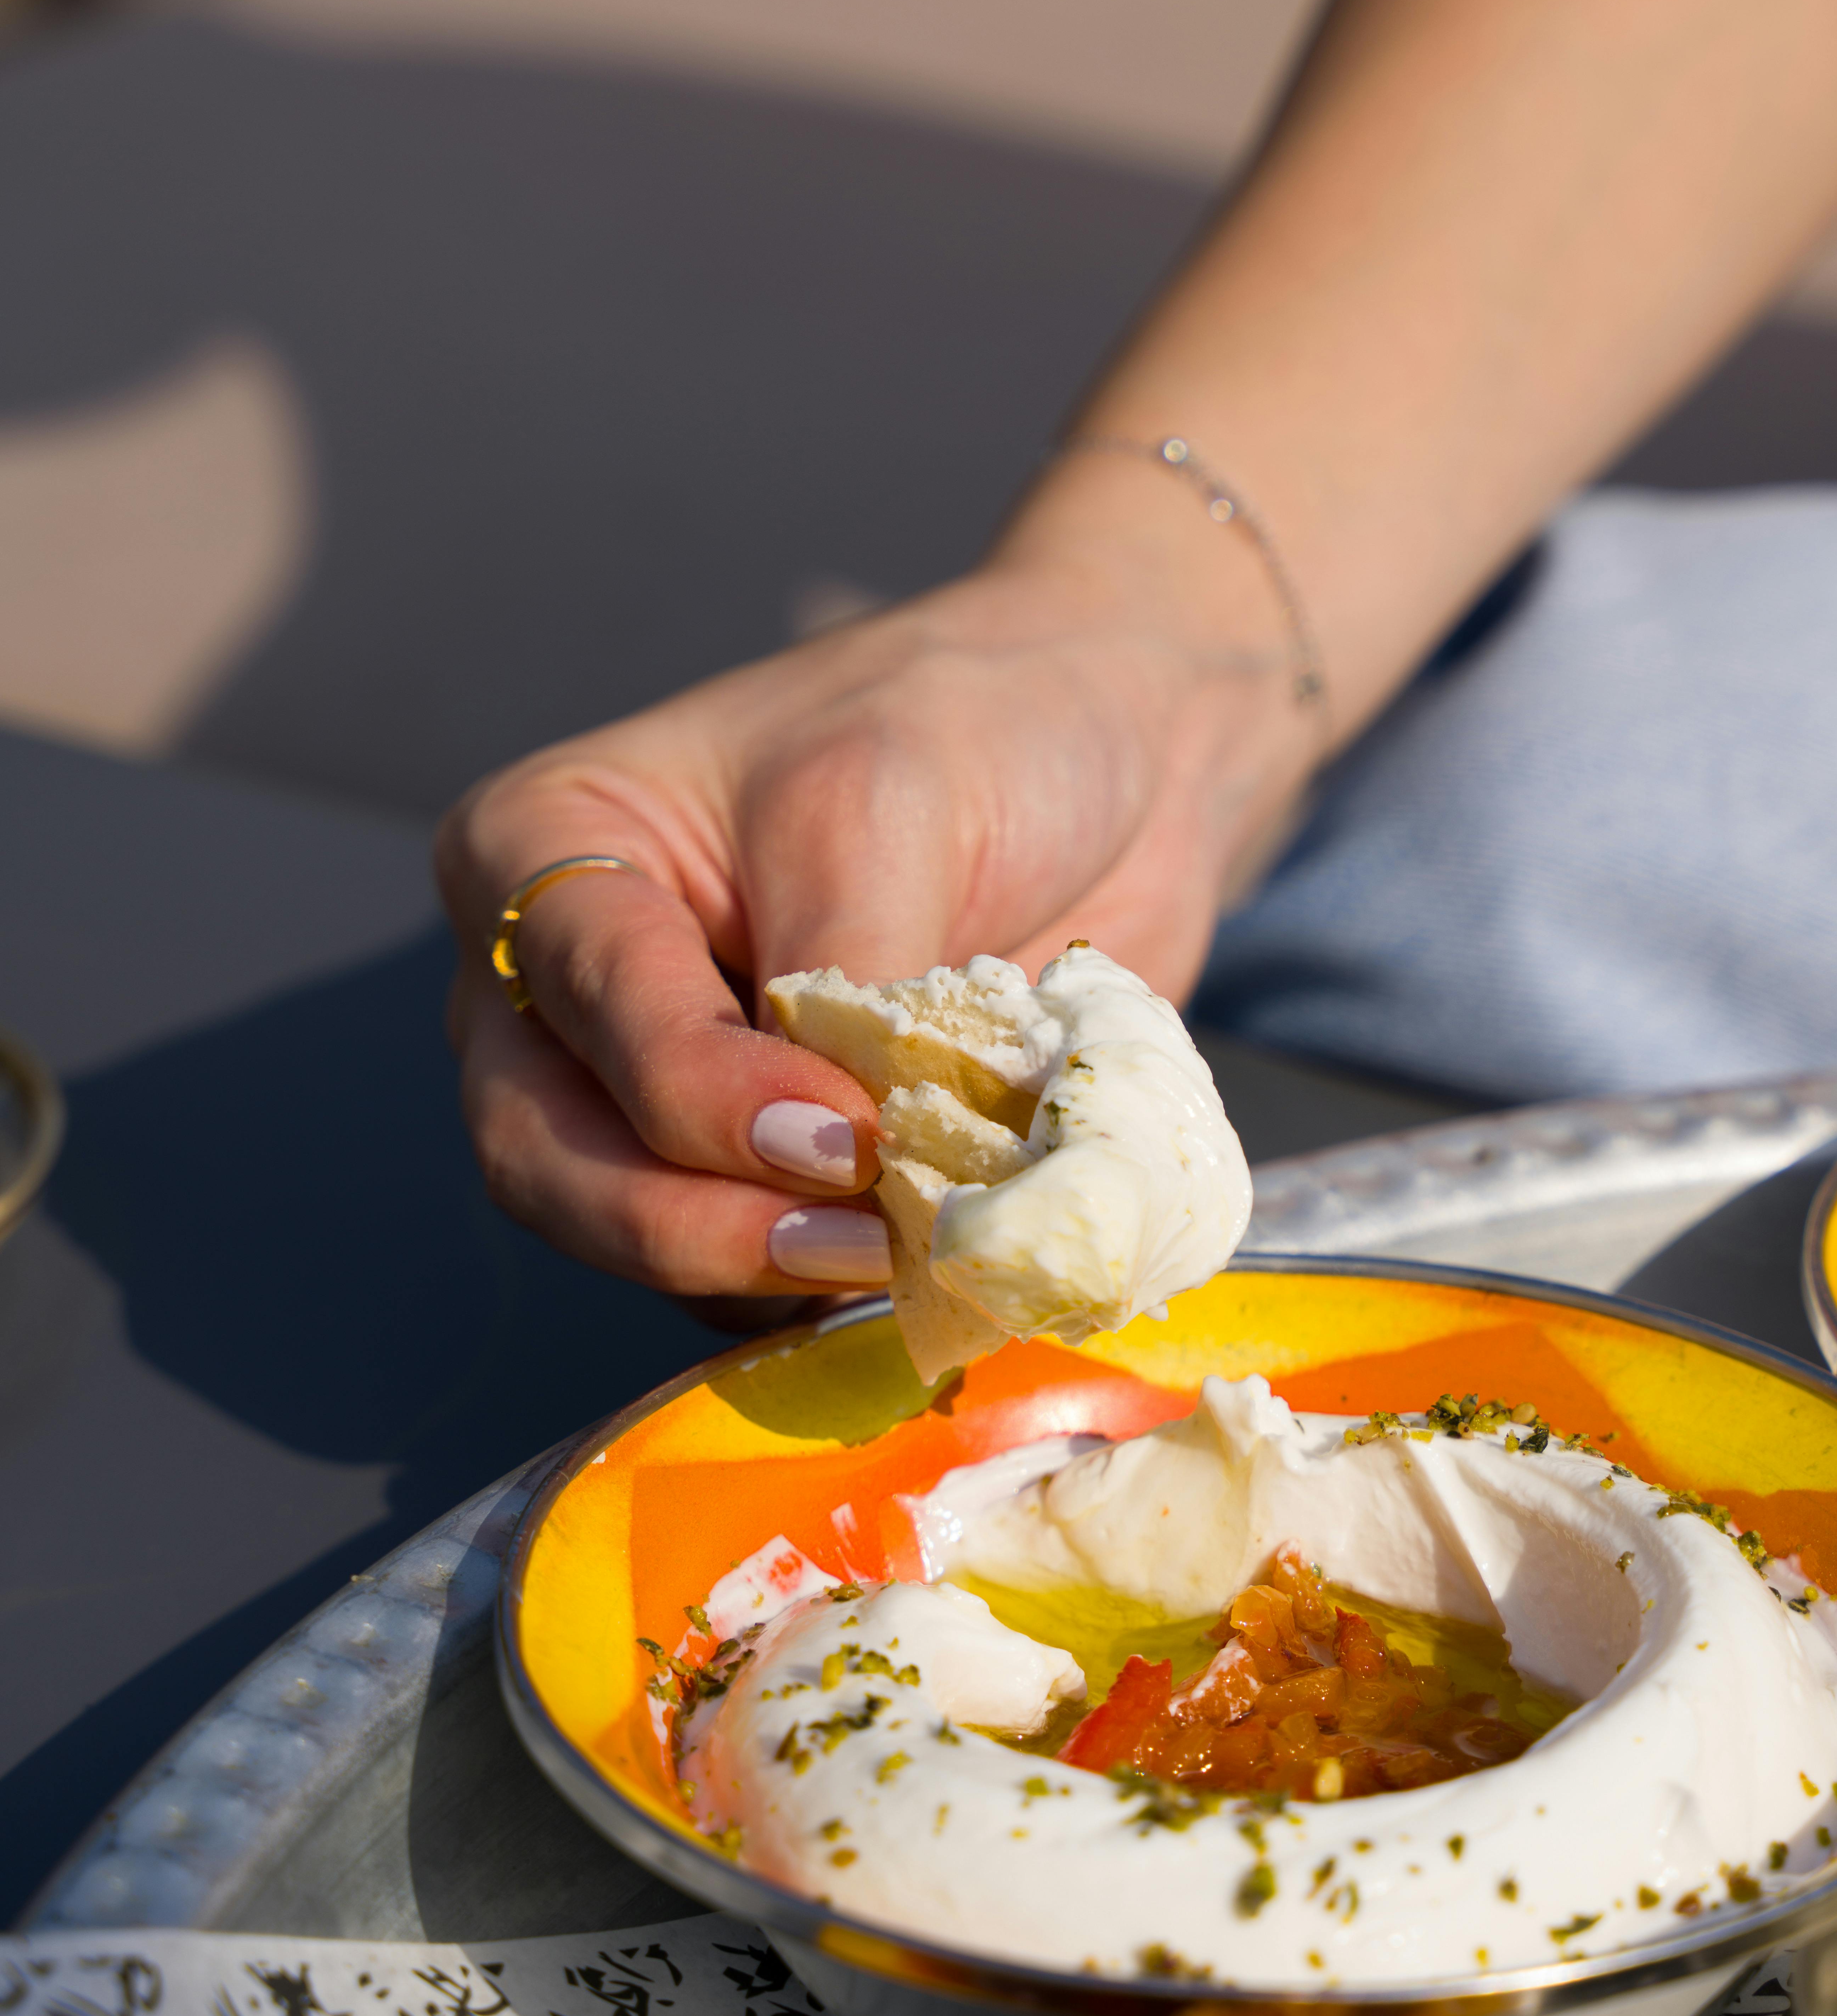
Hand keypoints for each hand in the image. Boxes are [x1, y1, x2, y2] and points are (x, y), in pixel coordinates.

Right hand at [434, 482, 1316, 1305]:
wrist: (1110, 747)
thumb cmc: (971, 723)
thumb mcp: (880, 806)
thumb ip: (839, 980)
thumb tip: (846, 1161)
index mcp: (547, 850)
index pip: (588, 1007)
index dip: (702, 1096)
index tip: (846, 1133)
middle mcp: (567, 987)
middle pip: (553, 1159)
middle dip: (691, 1225)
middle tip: (852, 1247)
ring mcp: (653, 1090)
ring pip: (639, 1239)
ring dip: (766, 1273)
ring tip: (909, 1259)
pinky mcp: (760, 1165)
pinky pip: (745, 1274)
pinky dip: (823, 1292)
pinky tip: (921, 1278)